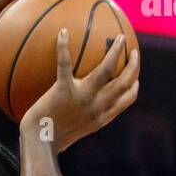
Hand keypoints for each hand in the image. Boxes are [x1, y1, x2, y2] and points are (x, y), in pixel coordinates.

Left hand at [20, 27, 140, 152]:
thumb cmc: (49, 140)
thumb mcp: (71, 133)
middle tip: (134, 52)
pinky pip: (64, 64)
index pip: (127, 100)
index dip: (134, 87)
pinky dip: (63, 47)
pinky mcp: (63, 90)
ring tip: (118, 38)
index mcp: (101, 116)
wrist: (39, 143)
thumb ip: (79, 120)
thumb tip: (75, 113)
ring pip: (107, 70)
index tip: (136, 78)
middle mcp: (98, 106)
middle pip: (125, 83)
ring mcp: (82, 97)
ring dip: (115, 52)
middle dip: (134, 66)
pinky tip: (62, 32)